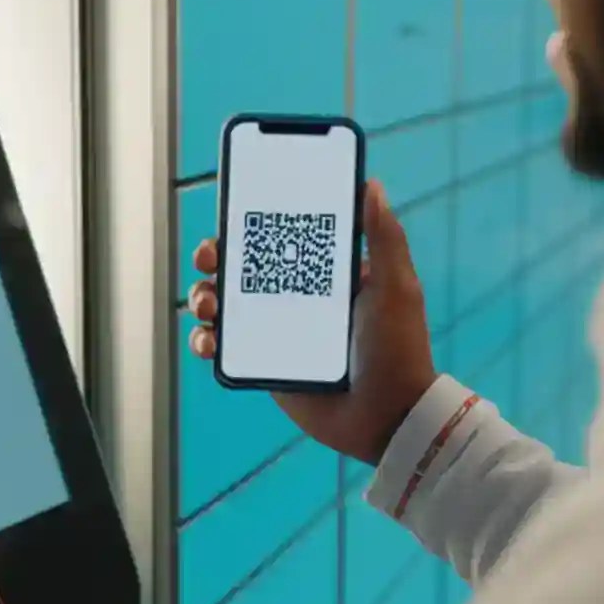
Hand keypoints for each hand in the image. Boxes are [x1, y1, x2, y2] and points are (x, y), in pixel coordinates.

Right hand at [188, 181, 439, 464]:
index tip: (234, 216)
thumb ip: (385, 238)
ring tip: (208, 305)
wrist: (389, 417)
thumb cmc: (399, 349)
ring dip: (204, 297)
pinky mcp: (264, 367)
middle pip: (240, 268)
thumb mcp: (396, 287)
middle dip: (214, 258)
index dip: (251, 226)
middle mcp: (296, 300)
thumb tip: (371, 185)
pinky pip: (224, 349)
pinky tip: (209, 340)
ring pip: (224, 305)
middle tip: (209, 258)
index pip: (279, 239)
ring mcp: (276, 334)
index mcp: (324, 275)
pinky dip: (205, 340)